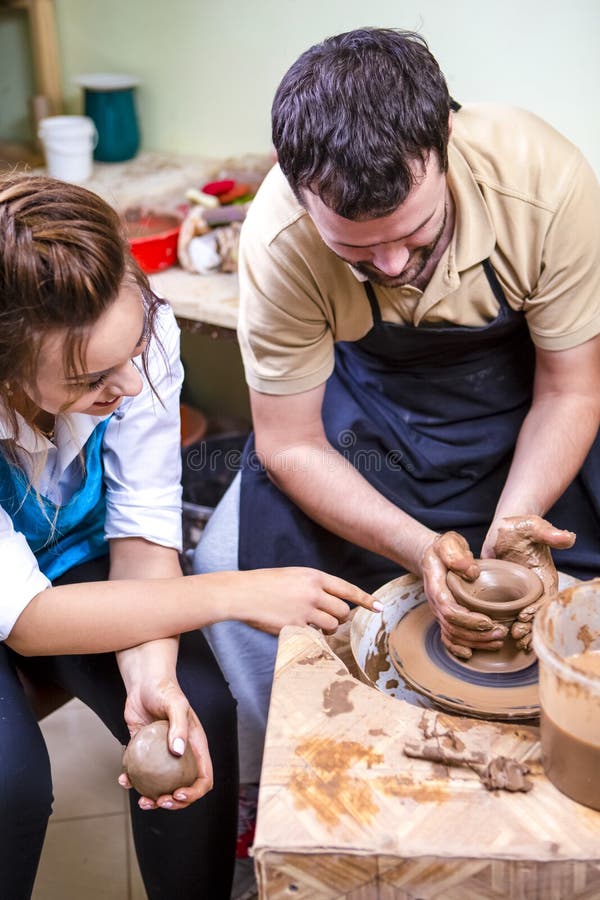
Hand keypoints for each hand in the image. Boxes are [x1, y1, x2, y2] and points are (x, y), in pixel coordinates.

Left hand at [118, 677, 212, 811]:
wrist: (143, 683)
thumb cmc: (165, 690)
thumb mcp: (176, 705)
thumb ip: (179, 727)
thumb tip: (178, 752)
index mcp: (195, 747)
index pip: (204, 777)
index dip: (195, 792)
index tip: (178, 794)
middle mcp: (181, 755)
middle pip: (184, 788)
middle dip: (174, 803)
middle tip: (160, 802)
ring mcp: (162, 756)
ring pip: (162, 786)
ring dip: (154, 799)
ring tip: (142, 801)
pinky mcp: (144, 753)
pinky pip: (141, 773)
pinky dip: (133, 781)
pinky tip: (124, 780)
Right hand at [229, 567, 381, 634]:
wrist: (243, 593)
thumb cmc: (266, 584)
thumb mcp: (294, 577)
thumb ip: (314, 587)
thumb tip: (331, 602)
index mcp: (314, 577)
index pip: (347, 589)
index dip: (365, 600)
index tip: (379, 608)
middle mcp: (313, 593)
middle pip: (342, 611)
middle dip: (338, 616)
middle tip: (323, 616)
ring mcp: (305, 611)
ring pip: (331, 625)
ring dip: (325, 626)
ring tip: (309, 620)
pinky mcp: (296, 627)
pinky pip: (314, 635)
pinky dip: (309, 633)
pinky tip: (295, 625)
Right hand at [420, 531, 506, 659]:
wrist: (434, 557)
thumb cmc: (444, 549)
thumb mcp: (449, 543)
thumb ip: (457, 554)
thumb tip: (472, 572)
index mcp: (436, 587)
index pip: (449, 610)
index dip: (468, 620)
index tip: (488, 621)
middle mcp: (436, 603)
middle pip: (452, 628)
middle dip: (477, 635)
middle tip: (501, 633)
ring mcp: (439, 612)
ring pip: (453, 635)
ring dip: (475, 642)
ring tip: (498, 640)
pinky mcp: (445, 617)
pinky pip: (448, 638)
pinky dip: (459, 649)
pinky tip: (473, 654)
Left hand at [482, 515, 575, 649]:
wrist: (503, 530)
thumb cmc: (521, 527)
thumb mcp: (534, 527)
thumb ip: (549, 533)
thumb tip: (568, 537)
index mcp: (545, 576)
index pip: (545, 598)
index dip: (537, 609)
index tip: (524, 616)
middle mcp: (535, 589)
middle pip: (536, 614)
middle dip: (529, 627)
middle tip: (516, 636)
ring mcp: (521, 594)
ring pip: (525, 618)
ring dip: (522, 631)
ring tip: (513, 641)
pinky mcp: (506, 596)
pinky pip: (509, 615)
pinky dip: (507, 625)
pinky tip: (501, 635)